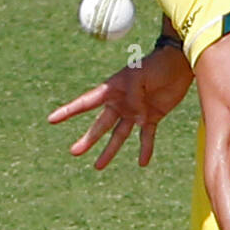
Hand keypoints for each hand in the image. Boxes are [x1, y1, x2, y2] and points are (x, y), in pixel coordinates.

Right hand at [48, 46, 192, 168]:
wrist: (177, 63)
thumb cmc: (154, 65)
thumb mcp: (138, 78)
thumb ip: (134, 99)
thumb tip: (137, 121)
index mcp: (110, 90)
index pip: (85, 103)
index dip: (68, 112)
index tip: (51, 120)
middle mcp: (120, 103)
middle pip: (100, 125)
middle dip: (88, 139)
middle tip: (74, 152)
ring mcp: (135, 111)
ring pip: (119, 135)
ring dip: (110, 151)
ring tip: (98, 166)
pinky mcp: (152, 116)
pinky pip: (146, 136)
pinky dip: (145, 149)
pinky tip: (142, 163)